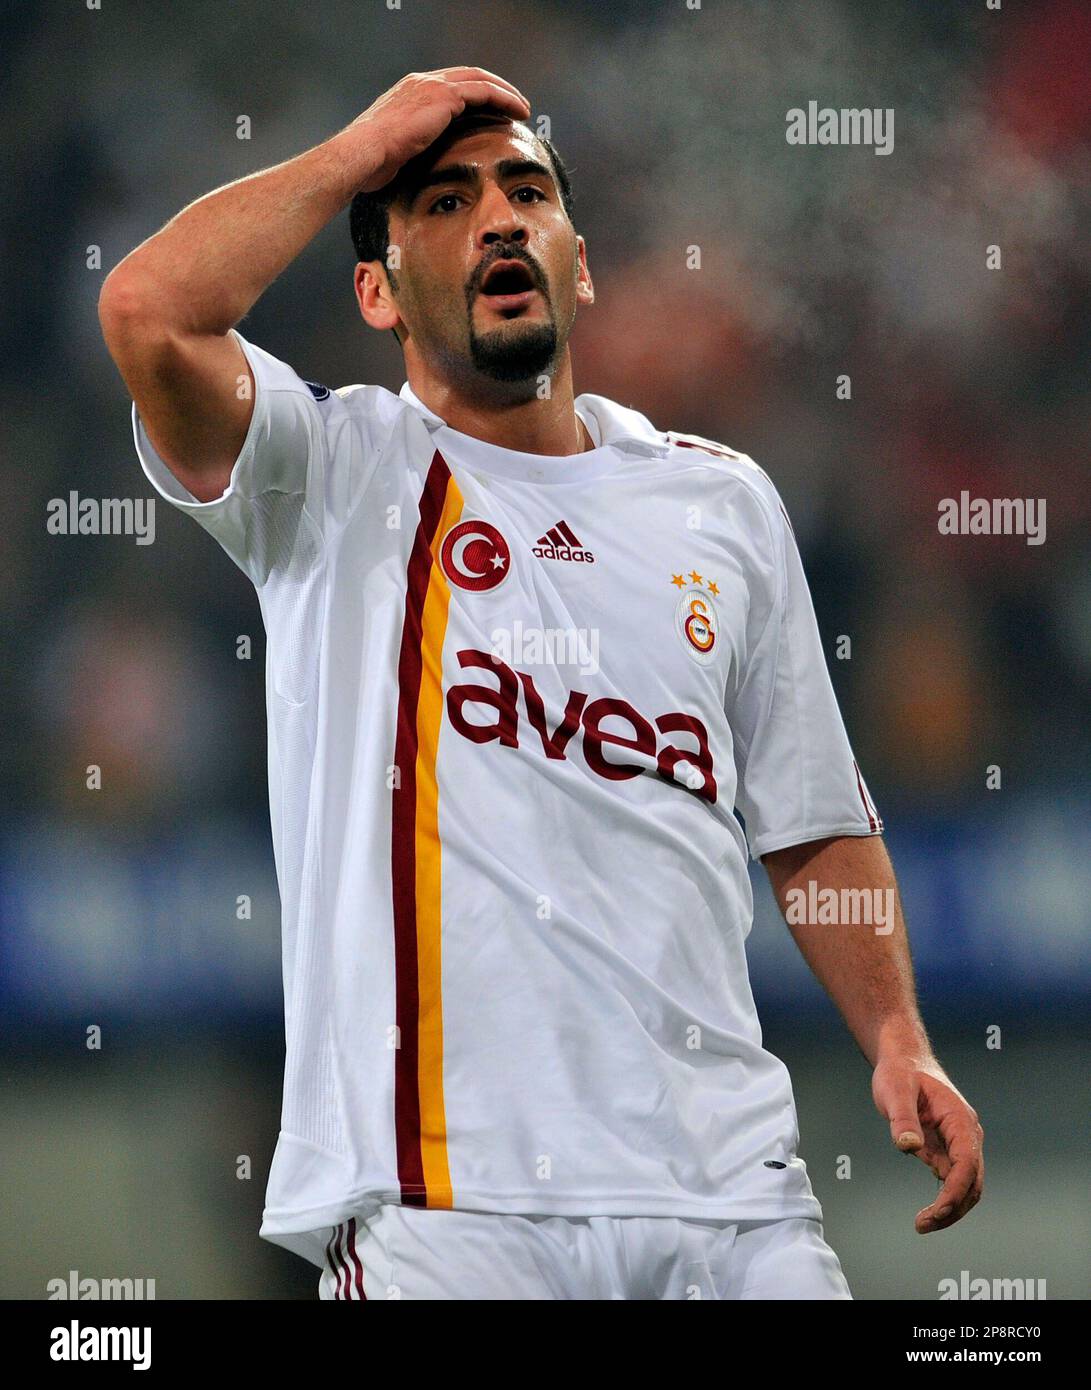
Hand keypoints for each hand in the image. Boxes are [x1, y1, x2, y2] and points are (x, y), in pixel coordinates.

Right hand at [340, 67, 530, 193]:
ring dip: (506, 93)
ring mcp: (433, 86)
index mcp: (410, 92)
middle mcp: (423, 82)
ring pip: (481, 80)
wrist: (365, 152)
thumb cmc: (373, 162)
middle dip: (495, 88)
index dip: (474, 94)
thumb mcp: (394, 150)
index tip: (489, 109)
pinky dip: (504, 99)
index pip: (451, 85)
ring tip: (523, 109)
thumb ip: (411, 146)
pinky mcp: (444, 97)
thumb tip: (417, 164)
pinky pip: (484, 92)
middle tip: (514, 104)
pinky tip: (518, 111)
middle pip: (469, 76)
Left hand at [872, 1054, 984, 1233]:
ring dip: (950, 1208)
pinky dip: (944, 1199)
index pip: (967, 1163)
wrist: (903, 1061)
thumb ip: (902, 1117)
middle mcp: (966, 1134)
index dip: (955, 1190)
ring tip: (922, 1224)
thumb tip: (908, 1146)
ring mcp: (958, 1143)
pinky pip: (952, 1180)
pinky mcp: (946, 1149)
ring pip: (965, 1185)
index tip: (936, 1211)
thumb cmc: (900, 1072)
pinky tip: (927, 1213)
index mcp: (959, 1120)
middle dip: (953, 1208)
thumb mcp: (895, 1090)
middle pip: (972, 1181)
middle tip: (923, 1225)